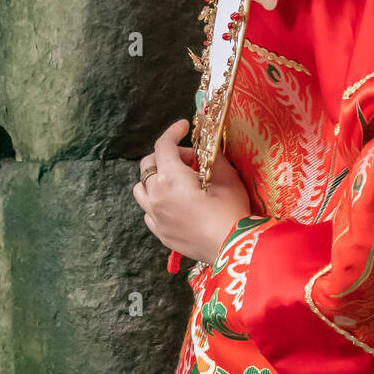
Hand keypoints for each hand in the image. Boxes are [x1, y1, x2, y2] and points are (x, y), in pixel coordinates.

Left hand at [133, 117, 252, 264]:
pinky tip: (175, 203)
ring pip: (141, 188)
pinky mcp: (160, 233)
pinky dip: (157, 201)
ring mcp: (155, 217)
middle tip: (190, 160)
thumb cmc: (230, 209)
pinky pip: (149, 211)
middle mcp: (156, 196)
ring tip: (177, 181)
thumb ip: (211, 157)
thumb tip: (205, 150)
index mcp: (170, 178)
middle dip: (167, 155)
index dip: (173, 132)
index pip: (163, 145)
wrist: (232, 247)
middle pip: (148, 165)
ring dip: (155, 179)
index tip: (182, 126)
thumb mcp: (226, 176)